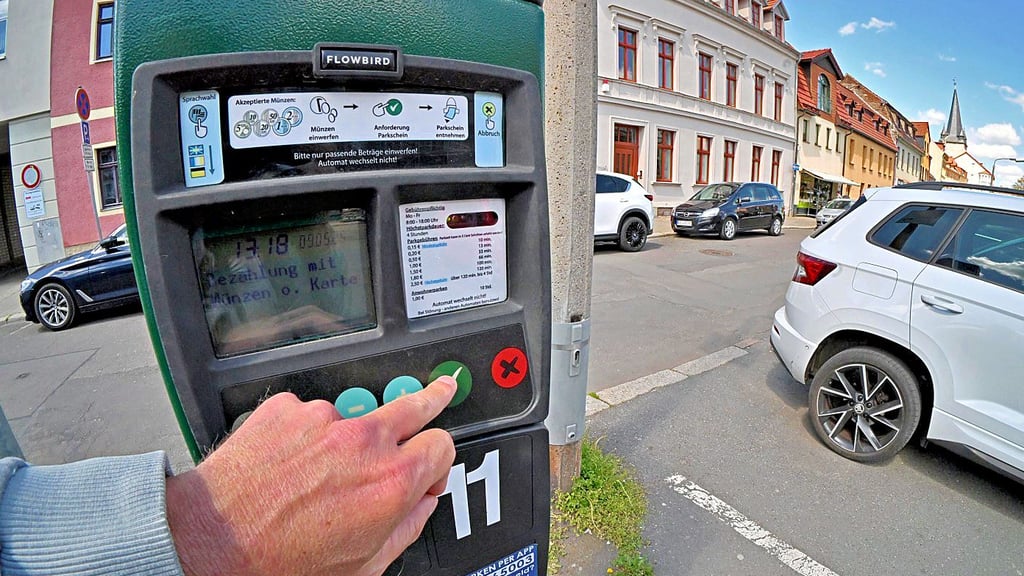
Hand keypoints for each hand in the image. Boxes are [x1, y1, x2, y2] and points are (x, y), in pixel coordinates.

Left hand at [166, 376, 457, 575]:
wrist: (210, 545)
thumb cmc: (279, 563)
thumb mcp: (362, 565)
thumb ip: (405, 527)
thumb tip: (419, 506)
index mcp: (392, 481)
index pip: (443, 444)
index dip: (437, 462)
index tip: (429, 468)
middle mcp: (364, 441)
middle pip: (416, 403)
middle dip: (433, 398)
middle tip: (442, 390)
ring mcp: (324, 418)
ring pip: (354, 416)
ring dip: (346, 438)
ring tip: (316, 474)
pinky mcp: (287, 408)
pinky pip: (308, 415)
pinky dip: (302, 434)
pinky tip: (287, 464)